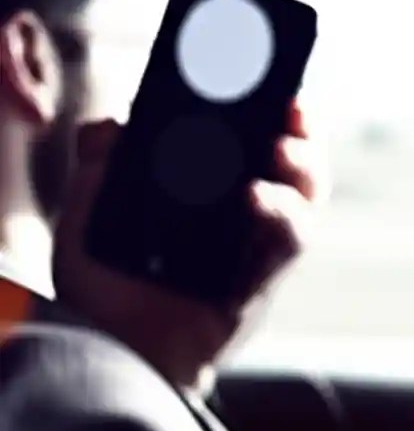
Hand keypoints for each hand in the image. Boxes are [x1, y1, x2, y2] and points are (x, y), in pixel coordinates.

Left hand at [51, 100, 325, 391]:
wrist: (114, 352)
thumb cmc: (105, 291)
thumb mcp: (88, 216)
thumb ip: (100, 165)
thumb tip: (114, 124)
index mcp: (212, 187)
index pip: (254, 134)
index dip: (270, 105)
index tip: (271, 78)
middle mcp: (244, 209)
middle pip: (297, 156)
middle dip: (304, 128)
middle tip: (291, 107)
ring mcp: (258, 241)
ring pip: (308, 192)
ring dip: (304, 163)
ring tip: (279, 148)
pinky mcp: (264, 274)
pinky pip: (289, 238)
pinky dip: (280, 212)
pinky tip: (254, 198)